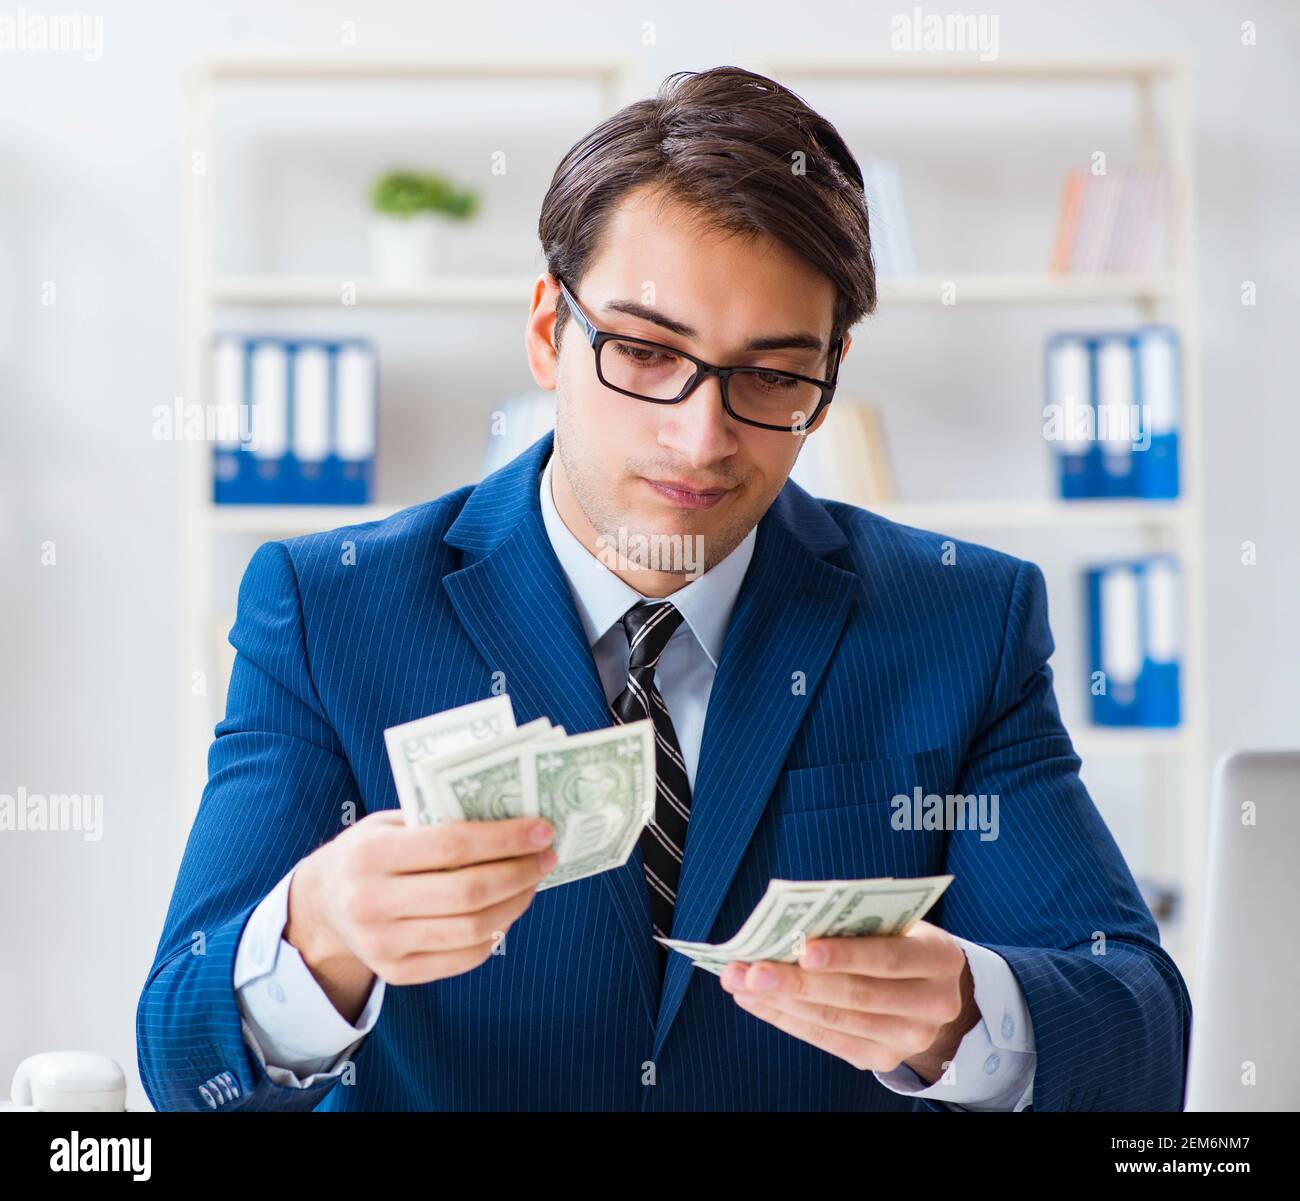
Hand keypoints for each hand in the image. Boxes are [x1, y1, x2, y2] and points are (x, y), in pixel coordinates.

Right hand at [286, 811, 556, 1021]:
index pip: (452, 845)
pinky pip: (463, 958)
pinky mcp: (396, 974)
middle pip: (467, 893)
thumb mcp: (390, 823)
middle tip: (547, 856)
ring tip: (533, 881)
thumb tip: (514, 820)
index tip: (542, 830)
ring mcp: (382, 945)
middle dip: (519, 873)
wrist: (323, 903)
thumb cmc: (371, 851)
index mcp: (370, 854)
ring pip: (471, 930)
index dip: (504, 838)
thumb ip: (439, 822)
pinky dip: (495, 934)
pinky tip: (508, 910)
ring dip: (515, 904)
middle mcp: (371, 903)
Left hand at [718, 920, 978, 1081]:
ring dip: (780, 1002)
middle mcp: (932, 1005)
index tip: (802, 948)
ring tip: (739, 982)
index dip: (845, 955)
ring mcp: (908, 1039)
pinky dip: (786, 1019)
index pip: (888, 957)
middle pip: (856, 995)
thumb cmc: (901, 939)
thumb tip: (790, 925)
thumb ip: (858, 922)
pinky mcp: (882, 1058)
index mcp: (939, 959)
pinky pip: (827, 1041)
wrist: (935, 989)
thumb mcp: (897, 922)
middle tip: (750, 970)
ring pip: (835, 1021)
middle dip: (796, 982)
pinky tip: (754, 1001)